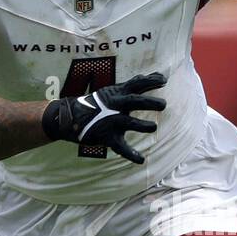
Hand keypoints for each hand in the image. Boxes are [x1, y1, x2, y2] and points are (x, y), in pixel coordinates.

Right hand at [44, 71, 166, 163]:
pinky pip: (120, 147)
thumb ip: (135, 85)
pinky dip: (130, 154)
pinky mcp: (106, 137)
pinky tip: (141, 160)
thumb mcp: (114, 90)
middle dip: (149, 102)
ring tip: (153, 127)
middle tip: (163, 105)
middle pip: (133, 101)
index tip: (164, 81)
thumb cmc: (99, 103)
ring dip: (142, 125)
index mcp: (118, 93)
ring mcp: (111, 121)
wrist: (73, 117)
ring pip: (128, 122)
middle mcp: (115, 105)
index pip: (136, 84)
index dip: (150, 81)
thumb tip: (154, 75)